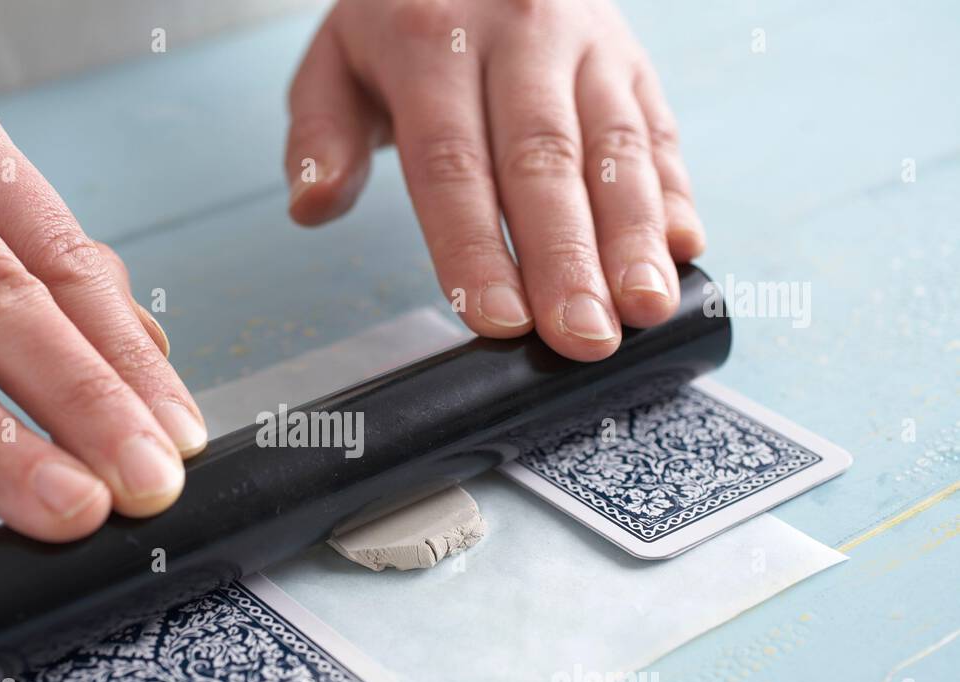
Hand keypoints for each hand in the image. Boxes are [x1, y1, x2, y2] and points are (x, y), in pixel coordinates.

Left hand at [285, 0, 706, 360]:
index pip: (453, 162)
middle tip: (582, 338)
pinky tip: (681, 252)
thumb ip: (318, 134)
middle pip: (543, 161)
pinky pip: (657, 126)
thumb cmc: (398, 20)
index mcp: (429, 37)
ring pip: (614, 146)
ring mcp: (585, 40)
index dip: (477, 247)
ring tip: (643, 308)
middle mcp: (517, 31)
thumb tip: (311, 205)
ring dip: (633, 235)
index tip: (499, 320)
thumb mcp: (334, 61)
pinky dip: (673, 192)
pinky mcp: (630, 57)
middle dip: (566, 260)